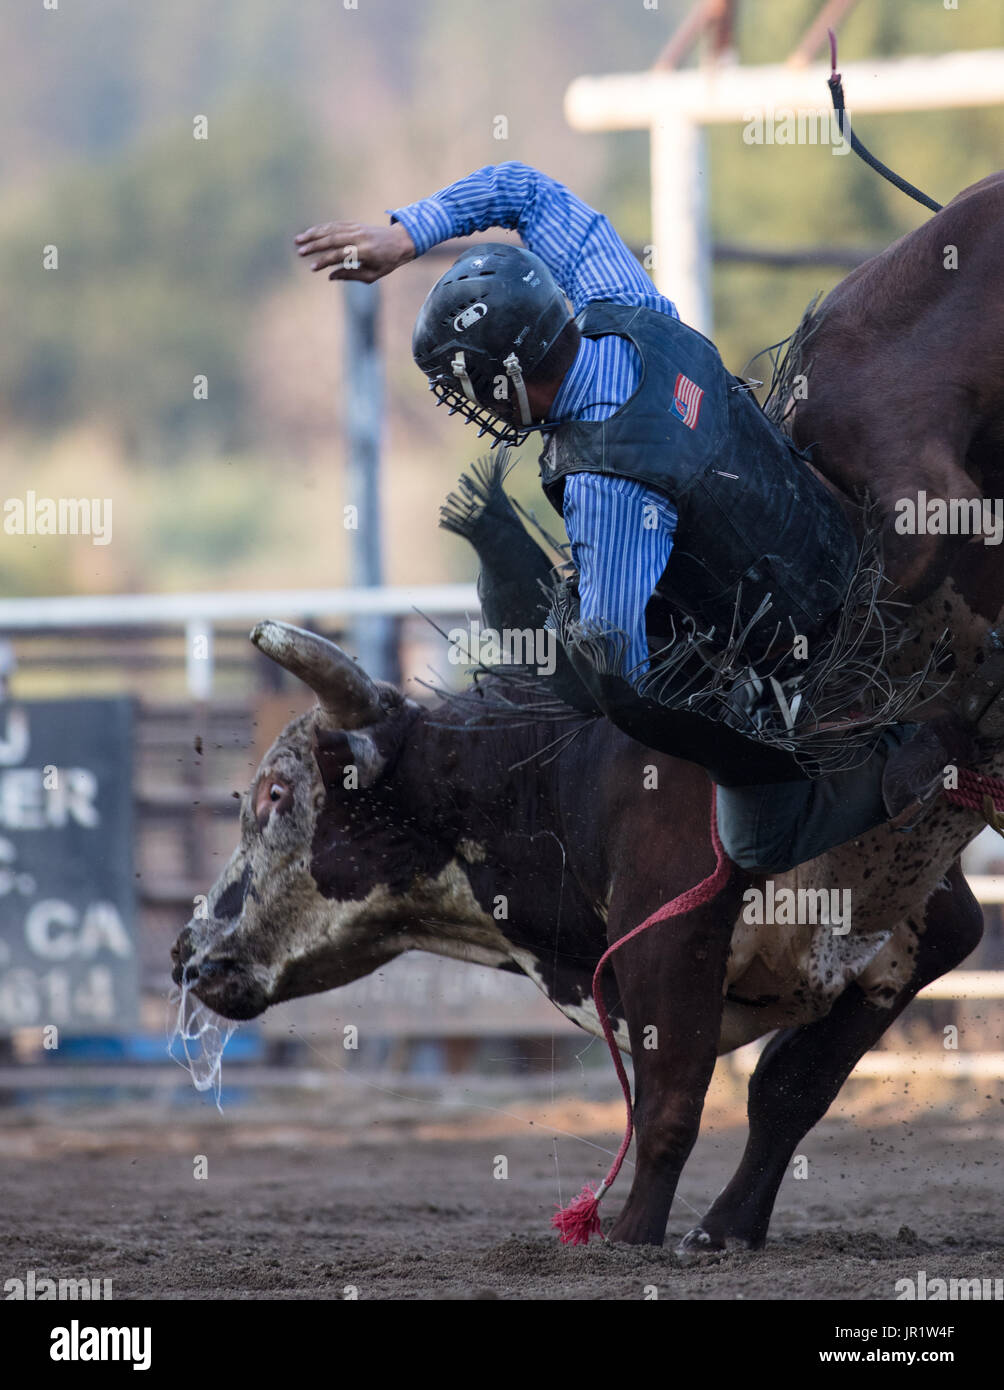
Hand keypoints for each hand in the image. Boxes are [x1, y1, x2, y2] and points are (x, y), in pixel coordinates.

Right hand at [293, 220, 414, 281]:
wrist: (400, 241)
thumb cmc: (387, 262)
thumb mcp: (372, 275)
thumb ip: (351, 275)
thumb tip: (330, 276)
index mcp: (365, 252)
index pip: (340, 256)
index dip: (325, 262)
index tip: (313, 268)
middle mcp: (359, 237)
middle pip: (332, 239)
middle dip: (314, 245)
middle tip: (299, 252)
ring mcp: (356, 228)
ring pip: (331, 229)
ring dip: (313, 234)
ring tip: (298, 240)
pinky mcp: (354, 224)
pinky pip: (335, 225)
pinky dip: (321, 229)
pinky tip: (310, 233)